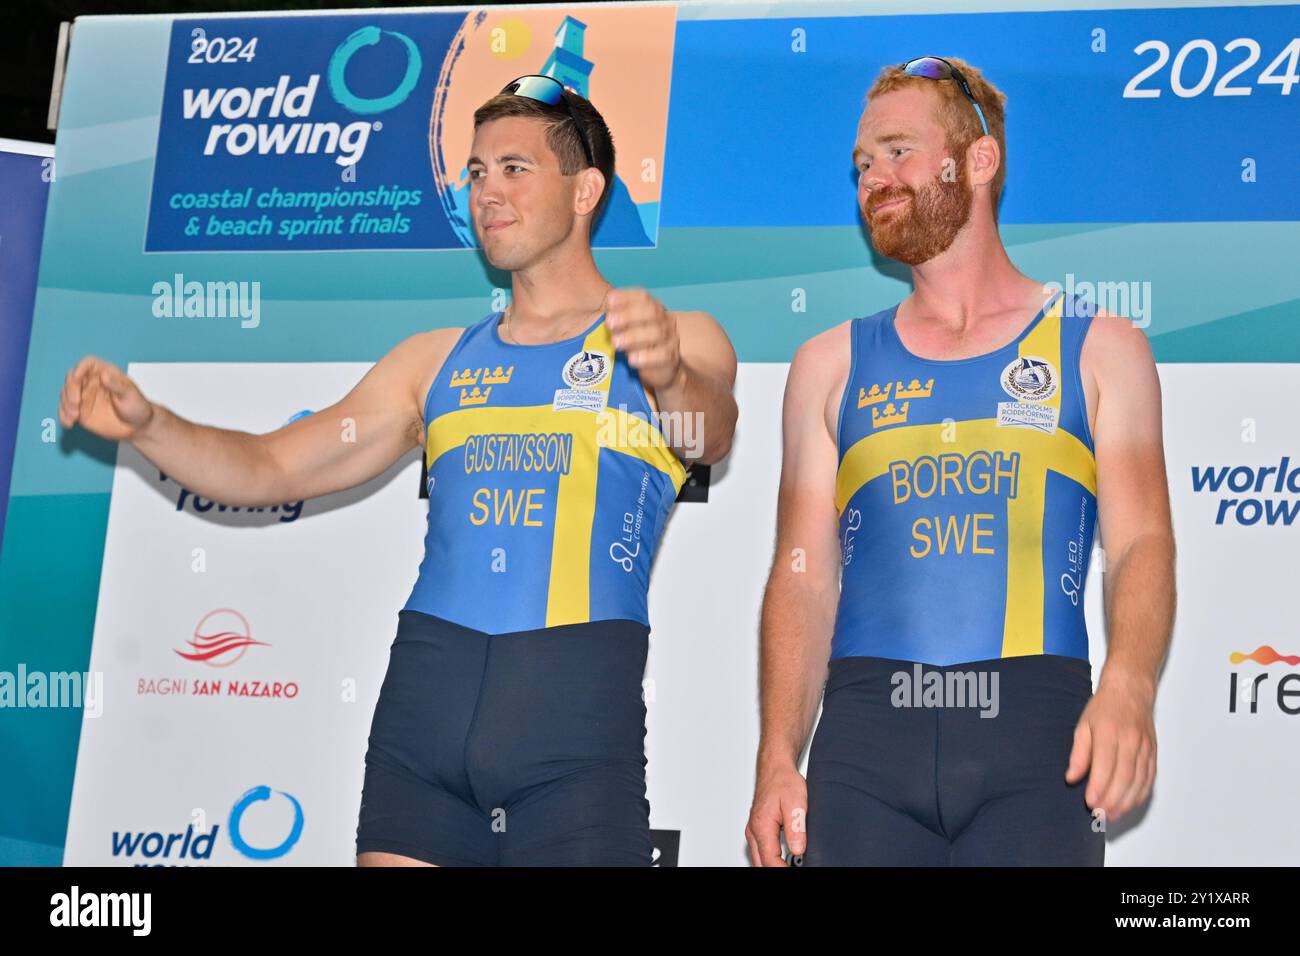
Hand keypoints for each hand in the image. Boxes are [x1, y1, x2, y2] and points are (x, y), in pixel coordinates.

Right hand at [58, 355, 154, 441]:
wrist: (137, 427)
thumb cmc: (137, 407)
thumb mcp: (130, 395)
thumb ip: (117, 385)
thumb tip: (104, 375)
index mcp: (105, 373)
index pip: (88, 363)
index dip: (80, 368)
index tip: (76, 378)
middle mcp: (91, 382)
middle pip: (72, 379)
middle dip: (70, 391)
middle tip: (76, 404)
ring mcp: (84, 396)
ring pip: (66, 394)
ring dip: (66, 405)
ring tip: (74, 417)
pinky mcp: (80, 411)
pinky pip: (65, 410)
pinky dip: (63, 416)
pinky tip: (69, 423)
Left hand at [604, 287, 683, 390]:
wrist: (661, 369)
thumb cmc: (638, 344)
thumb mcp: (626, 329)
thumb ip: (615, 318)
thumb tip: (599, 311)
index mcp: (653, 308)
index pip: (643, 297)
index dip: (626, 297)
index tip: (609, 301)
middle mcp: (665, 320)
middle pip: (651, 312)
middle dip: (629, 315)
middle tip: (610, 323)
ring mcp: (670, 339)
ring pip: (657, 333)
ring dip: (634, 336)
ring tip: (616, 342)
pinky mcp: (671, 358)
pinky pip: (662, 355)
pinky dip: (646, 357)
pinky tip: (632, 359)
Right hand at [745, 763, 808, 865]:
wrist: (775, 769)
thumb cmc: (783, 781)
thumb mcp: (796, 803)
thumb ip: (796, 828)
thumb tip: (797, 849)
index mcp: (761, 826)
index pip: (770, 860)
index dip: (784, 870)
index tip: (798, 870)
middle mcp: (754, 831)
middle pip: (760, 865)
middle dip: (777, 869)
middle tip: (795, 868)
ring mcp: (754, 831)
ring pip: (759, 860)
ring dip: (773, 865)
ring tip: (792, 865)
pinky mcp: (757, 830)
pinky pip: (760, 852)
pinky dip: (771, 860)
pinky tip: (784, 860)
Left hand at [1065, 675, 1156, 823]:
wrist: (1130, 691)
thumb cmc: (1104, 708)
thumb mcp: (1083, 725)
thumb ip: (1079, 753)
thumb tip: (1072, 777)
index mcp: (1109, 732)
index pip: (1105, 765)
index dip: (1098, 787)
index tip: (1090, 802)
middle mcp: (1130, 741)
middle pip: (1124, 777)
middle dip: (1112, 800)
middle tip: (1100, 814)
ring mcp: (1145, 748)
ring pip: (1138, 781)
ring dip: (1126, 802)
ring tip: (1112, 814)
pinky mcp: (1153, 753)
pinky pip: (1149, 778)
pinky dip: (1140, 794)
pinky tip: (1129, 804)